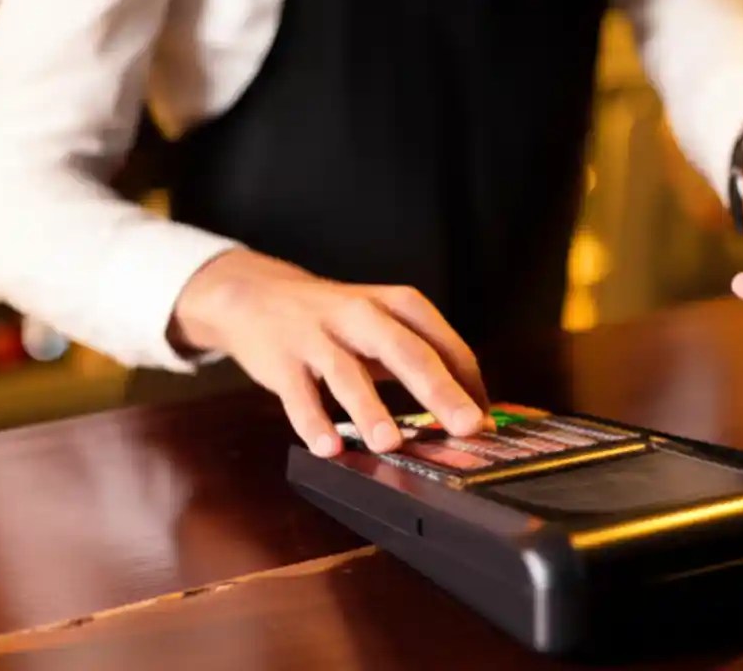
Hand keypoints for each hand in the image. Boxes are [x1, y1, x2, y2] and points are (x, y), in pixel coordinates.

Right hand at [170, 249, 491, 456]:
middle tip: (468, 427)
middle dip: (440, 391)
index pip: (445, 344)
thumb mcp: (384, 322)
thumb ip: (422, 358)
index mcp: (398, 304)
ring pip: (348, 373)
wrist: (256, 295)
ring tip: (389, 443)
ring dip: (370, 409)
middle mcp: (362, 314)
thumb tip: (472, 410)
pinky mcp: (281, 360)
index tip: (487, 423)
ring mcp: (319, 336)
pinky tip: (328, 448)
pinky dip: (313, 422)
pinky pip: (299, 394)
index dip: (470, 385)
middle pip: (407, 352)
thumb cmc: (335, 320)